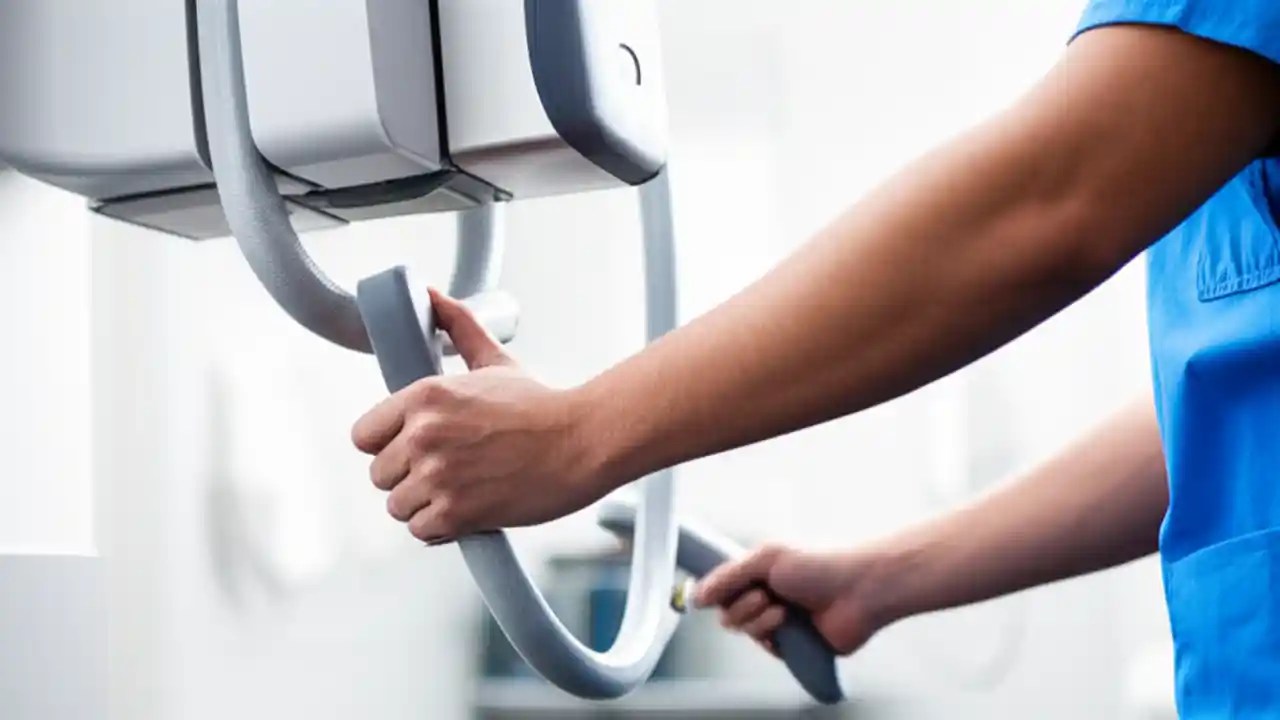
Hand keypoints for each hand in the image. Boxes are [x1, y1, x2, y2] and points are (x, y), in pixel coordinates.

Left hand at [351, 290, 606, 542]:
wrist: (582, 442)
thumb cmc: (541, 406)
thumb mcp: (494, 361)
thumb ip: (458, 327)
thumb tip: (432, 296)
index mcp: (424, 396)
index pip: (364, 434)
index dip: (387, 444)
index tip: (412, 447)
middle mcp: (424, 435)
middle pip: (379, 474)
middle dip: (409, 477)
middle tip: (447, 470)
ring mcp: (438, 476)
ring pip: (398, 506)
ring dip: (425, 504)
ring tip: (459, 490)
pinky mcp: (456, 513)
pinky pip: (421, 531)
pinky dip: (442, 528)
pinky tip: (467, 509)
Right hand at [695, 545, 889, 657]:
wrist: (860, 590)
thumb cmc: (821, 563)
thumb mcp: (768, 557)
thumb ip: (729, 575)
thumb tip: (697, 593)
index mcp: (762, 570)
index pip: (723, 584)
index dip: (715, 590)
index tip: (709, 594)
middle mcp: (767, 594)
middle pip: (728, 610)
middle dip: (741, 604)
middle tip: (763, 594)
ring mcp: (779, 619)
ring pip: (743, 629)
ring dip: (757, 618)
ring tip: (783, 608)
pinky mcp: (792, 643)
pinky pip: (765, 646)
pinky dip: (771, 634)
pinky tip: (789, 623)